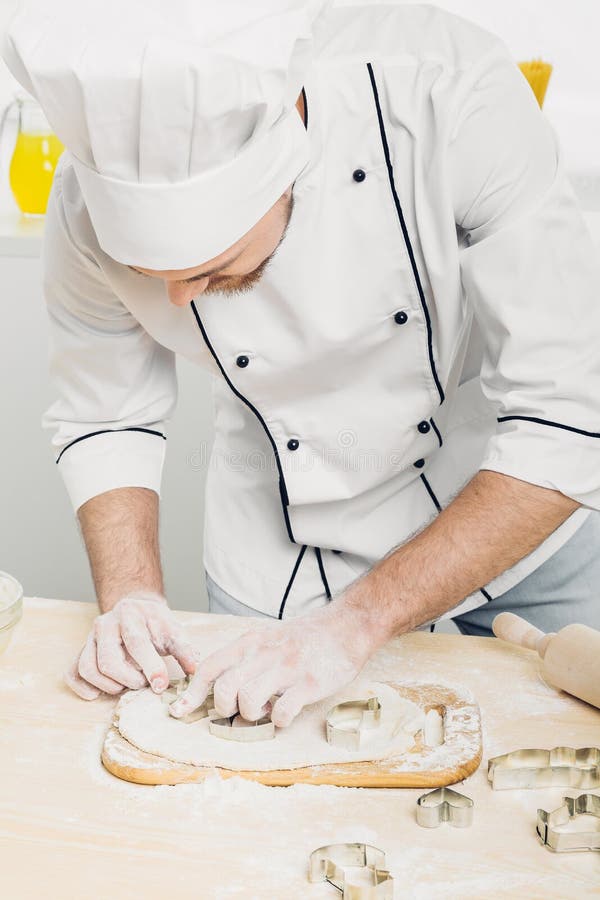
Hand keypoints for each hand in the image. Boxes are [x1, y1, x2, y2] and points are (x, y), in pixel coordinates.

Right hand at [65, 592, 195, 699]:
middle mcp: (105, 624)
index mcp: (130, 615)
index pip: (137, 643)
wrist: (135, 609)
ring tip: (125, 686)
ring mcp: (90, 638)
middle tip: (143, 684)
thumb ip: (184, 649)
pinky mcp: (81, 651)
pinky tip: (98, 694)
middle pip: (108, 661)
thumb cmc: (155, 624)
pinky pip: (72, 672)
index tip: (160, 685)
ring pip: (88, 668)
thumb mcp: (173, 630)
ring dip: (109, 686)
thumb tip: (194, 670)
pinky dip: (82, 688)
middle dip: (129, 680)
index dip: (150, 667)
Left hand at [169, 600, 383, 726]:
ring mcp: (288, 670)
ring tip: (263, 712)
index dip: (192, 692)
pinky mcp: (310, 684)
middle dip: (224, 708)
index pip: (211, 666)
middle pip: (225, 688)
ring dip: (251, 716)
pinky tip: (285, 715)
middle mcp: (265, 654)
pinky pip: (283, 712)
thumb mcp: (267, 638)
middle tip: (236, 712)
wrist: (345, 627)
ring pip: (249, 700)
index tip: (179, 711)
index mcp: (251, 642)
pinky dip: (279, 721)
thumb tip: (216, 687)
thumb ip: (244, 659)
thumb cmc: (303, 638)